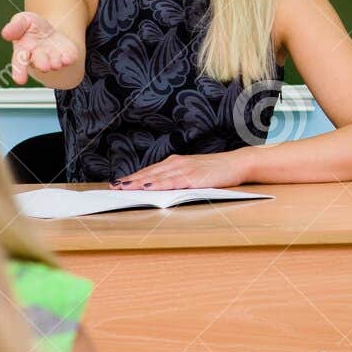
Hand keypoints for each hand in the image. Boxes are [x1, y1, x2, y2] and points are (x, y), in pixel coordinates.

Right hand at [1, 11, 78, 84]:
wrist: (51, 29)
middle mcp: (38, 59)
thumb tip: (5, 33)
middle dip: (42, 64)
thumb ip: (15, 26)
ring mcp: (53, 59)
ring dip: (55, 63)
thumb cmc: (32, 27)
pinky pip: (69, 59)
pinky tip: (68, 58)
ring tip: (55, 62)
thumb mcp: (22, 20)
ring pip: (55, 64)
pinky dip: (68, 58)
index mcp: (23, 51)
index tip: (19, 81)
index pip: (19, 62)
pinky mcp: (67, 57)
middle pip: (40, 64)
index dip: (19, 71)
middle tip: (44, 65)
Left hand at [114, 151, 250, 190]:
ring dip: (138, 183)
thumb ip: (178, 179)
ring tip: (123, 188)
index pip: (150, 171)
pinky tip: (148, 187)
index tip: (118, 183)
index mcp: (176, 162)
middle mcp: (177, 163)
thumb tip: (162, 189)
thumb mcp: (194, 173)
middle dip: (130, 181)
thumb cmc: (218, 170)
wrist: (238, 163)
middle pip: (149, 173)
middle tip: (113, 187)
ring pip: (156, 177)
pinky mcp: (193, 177)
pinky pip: (172, 182)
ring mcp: (185, 169)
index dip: (133, 177)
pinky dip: (158, 185)